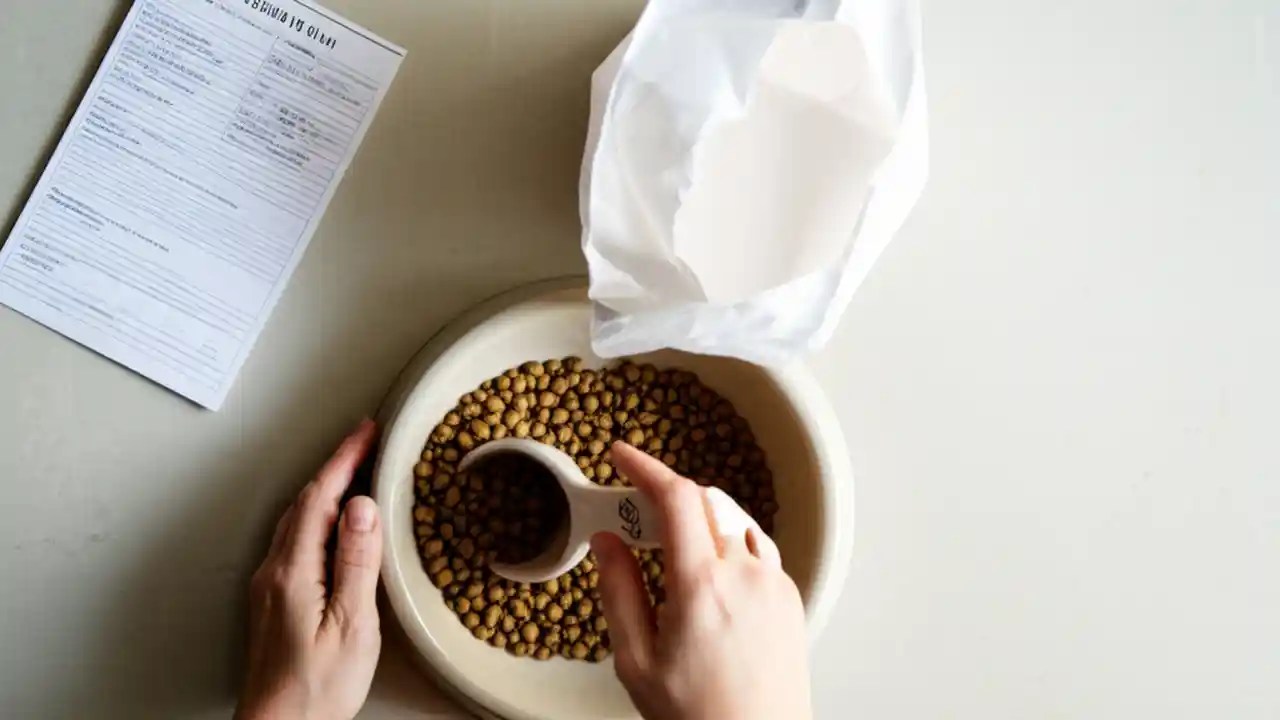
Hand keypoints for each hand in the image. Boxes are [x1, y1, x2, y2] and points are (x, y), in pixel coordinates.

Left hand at [236, 419, 383, 719]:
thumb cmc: (317, 687)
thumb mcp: (353, 624)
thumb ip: (357, 561)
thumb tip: (362, 506)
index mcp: (294, 571)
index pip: (320, 497)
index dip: (343, 459)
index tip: (366, 431)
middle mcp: (275, 572)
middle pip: (304, 502)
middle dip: (335, 467)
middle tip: (365, 443)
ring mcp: (270, 586)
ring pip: (297, 521)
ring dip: (326, 491)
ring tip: (354, 474)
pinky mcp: (273, 602)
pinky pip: (295, 541)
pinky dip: (318, 517)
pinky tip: (333, 525)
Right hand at [592, 443, 811, 719]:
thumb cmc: (699, 716)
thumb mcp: (637, 660)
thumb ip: (619, 591)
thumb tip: (607, 543)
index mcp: (701, 585)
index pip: (676, 497)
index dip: (645, 466)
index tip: (621, 456)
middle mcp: (745, 575)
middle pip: (704, 503)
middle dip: (666, 498)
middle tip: (635, 519)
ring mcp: (774, 583)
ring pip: (732, 523)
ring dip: (699, 523)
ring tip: (671, 556)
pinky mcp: (790, 597)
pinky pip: (756, 550)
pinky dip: (727, 548)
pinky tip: (709, 579)